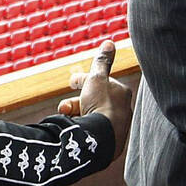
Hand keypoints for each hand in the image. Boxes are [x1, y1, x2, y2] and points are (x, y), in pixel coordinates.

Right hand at [57, 41, 133, 162]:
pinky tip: (73, 129)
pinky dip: (79, 128)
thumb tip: (109, 42)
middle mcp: (122, 111)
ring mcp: (115, 128)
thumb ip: (102, 61)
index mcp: (121, 94)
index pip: (100, 83)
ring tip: (65, 118)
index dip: (83, 80)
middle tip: (63, 107)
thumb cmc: (101, 104)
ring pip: (89, 116)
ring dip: (74, 114)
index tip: (71, 82)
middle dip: (74, 101)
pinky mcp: (107, 143)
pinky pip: (90, 131)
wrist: (101, 138)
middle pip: (92, 101)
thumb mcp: (97, 78)